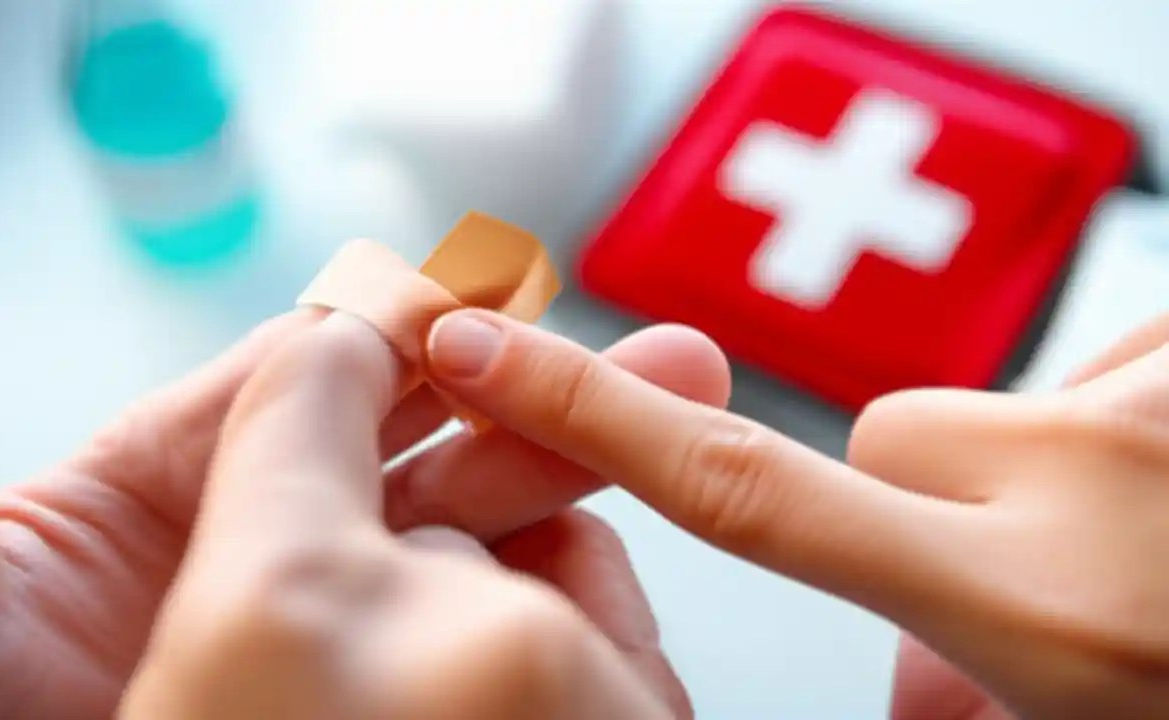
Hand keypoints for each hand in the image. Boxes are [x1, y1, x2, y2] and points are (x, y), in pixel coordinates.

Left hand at [121, 313, 688, 717]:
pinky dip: (541, 589)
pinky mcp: (365, 694)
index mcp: (161, 494)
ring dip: (564, 476)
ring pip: (462, 528)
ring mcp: (320, 629)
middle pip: (417, 443)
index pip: (310, 381)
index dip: (414, 332)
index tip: (507, 299)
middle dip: (532, 392)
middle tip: (648, 364)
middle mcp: (254, 548)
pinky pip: (470, 626)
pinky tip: (600, 571)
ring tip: (668, 434)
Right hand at [422, 308, 1168, 718]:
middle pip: (884, 442)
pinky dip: (1116, 429)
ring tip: (1144, 551)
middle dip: (910, 511)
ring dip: (1034, 477)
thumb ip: (952, 690)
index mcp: (1039, 610)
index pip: (745, 493)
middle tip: (1035, 599)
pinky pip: (1104, 369)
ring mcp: (1164, 402)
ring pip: (999, 408)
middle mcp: (1092, 481)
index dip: (589, 413)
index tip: (477, 343)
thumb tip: (908, 667)